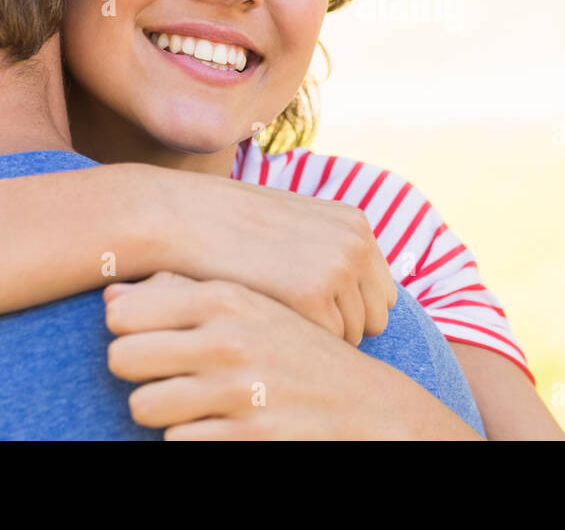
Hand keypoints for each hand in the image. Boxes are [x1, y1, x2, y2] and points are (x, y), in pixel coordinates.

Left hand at [104, 272, 481, 439]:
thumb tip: (111, 295)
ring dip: (162, 411)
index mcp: (225, 299)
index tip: (147, 335)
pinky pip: (177, 442)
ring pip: (143, 406)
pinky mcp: (250, 436)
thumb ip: (183, 294)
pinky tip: (221, 425)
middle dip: (138, 373)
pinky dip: (193, 437)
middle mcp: (229, 339)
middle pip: (121, 359)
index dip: (128, 330)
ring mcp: (239, 389)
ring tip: (192, 402)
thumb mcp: (250, 306)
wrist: (365, 402)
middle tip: (165, 374)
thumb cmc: (294, 348)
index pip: (123, 312)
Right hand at [150, 169, 398, 346]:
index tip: (314, 314)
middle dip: (342, 327)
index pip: (381, 292)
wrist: (183, 219)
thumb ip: (328, 250)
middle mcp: (355, 243)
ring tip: (278, 324)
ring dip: (318, 339)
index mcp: (355, 224)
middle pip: (375, 318)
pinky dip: (298, 345)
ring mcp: (338, 269)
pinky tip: (269, 329)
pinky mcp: (314, 297)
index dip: (350, 308)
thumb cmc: (229, 228)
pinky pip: (325, 345)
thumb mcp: (292, 225)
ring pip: (352, 337)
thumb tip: (351, 291)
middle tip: (295, 326)